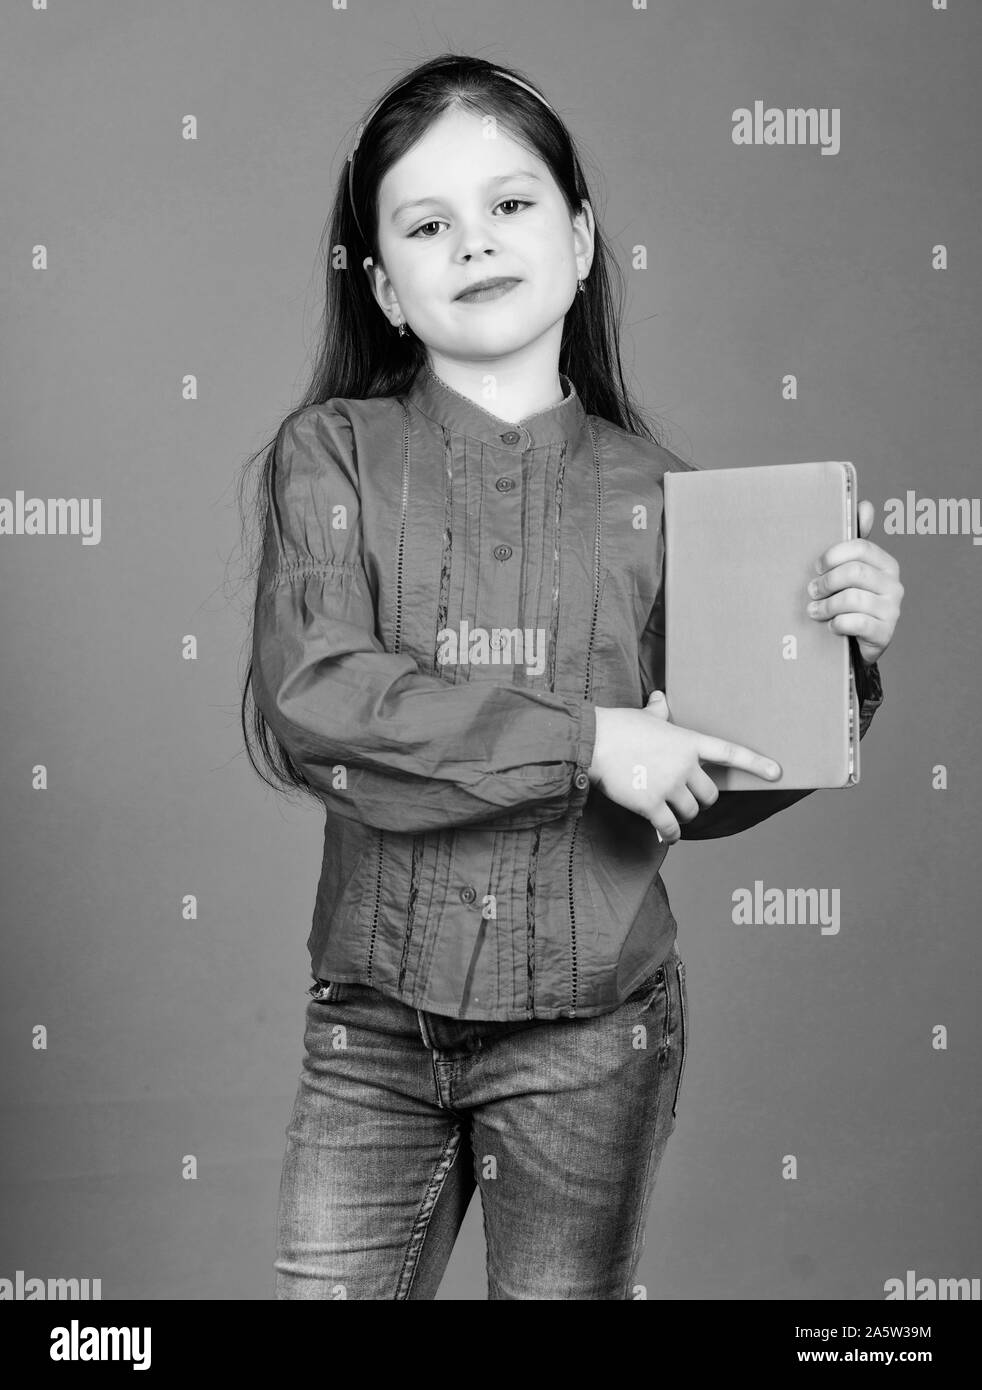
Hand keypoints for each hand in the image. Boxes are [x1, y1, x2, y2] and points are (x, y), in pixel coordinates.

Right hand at [589, 690, 781, 842]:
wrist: (592, 742)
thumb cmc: (617, 726)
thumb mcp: (645, 714)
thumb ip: (659, 710)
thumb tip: (660, 698)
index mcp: (688, 741)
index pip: (730, 752)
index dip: (756, 764)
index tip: (777, 773)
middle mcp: (684, 765)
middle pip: (710, 794)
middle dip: (701, 800)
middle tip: (687, 799)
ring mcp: (669, 785)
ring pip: (691, 812)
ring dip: (683, 816)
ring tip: (669, 812)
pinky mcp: (651, 804)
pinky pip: (670, 828)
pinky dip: (670, 836)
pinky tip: (666, 837)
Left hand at [806, 499, 902, 666]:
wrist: (855, 644)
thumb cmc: (847, 603)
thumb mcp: (848, 573)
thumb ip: (853, 543)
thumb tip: (865, 505)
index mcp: (885, 564)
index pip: (860, 547)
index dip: (833, 556)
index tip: (817, 567)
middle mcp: (894, 584)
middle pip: (853, 573)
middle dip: (826, 582)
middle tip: (811, 591)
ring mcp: (892, 610)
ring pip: (852, 598)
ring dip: (826, 605)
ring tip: (814, 611)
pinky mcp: (885, 633)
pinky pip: (856, 622)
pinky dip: (837, 624)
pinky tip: (831, 626)